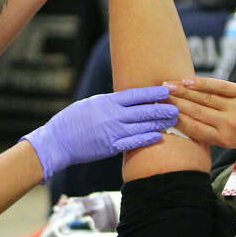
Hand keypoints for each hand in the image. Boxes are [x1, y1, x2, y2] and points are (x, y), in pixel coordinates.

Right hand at [21, 86, 179, 180]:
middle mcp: (112, 115)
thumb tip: (128, 100)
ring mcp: (112, 131)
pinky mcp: (110, 147)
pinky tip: (158, 136)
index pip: (136, 94)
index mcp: (107, 101)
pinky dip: (147, 138)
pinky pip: (133, 142)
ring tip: (173, 120)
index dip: (154, 92)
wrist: (57, 141)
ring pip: (142, 126)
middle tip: (177, 107)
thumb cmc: (73, 120)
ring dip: (160, 123)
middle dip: (163, 108)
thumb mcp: (92, 104)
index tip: (168, 90)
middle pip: (144, 110)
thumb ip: (111, 103)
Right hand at [164, 77, 235, 150]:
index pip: (194, 129)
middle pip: (195, 112)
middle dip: (174, 104)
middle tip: (156, 97)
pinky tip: (187, 81)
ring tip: (167, 87)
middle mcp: (228, 124)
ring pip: (203, 98)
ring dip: (183, 92)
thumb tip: (188, 124)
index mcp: (225, 139)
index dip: (175, 120)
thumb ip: (214, 133)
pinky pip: (218, 87)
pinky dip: (202, 83)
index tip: (160, 114)